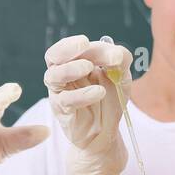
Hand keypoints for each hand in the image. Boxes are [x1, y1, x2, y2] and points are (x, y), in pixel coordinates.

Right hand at [43, 34, 133, 174]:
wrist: (106, 132)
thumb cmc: (109, 101)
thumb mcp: (121, 77)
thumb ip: (121, 61)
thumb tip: (117, 52)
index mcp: (75, 61)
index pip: (78, 48)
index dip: (96, 48)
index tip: (116, 55)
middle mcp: (63, 74)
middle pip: (54, 55)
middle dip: (67, 48)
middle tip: (83, 43)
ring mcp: (60, 92)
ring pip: (54, 75)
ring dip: (70, 68)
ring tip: (89, 68)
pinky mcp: (61, 110)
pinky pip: (65, 99)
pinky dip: (81, 94)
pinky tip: (99, 93)